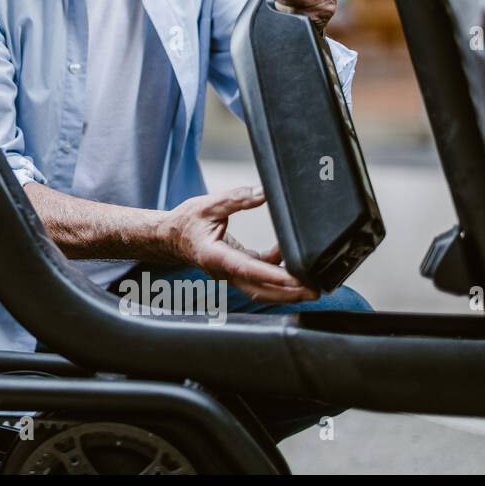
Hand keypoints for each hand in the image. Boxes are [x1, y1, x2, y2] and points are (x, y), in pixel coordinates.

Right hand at [162, 185, 319, 302]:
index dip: (274, 276)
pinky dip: (277, 270)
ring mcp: (231, 274)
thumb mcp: (208, 205)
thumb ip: (237, 199)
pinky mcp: (236, 270)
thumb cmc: (185, 222)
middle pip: (260, 291)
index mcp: (215, 256)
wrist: (169, 236)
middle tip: (315, 290)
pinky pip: (260, 276)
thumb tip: (264, 192)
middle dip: (289, 293)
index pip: (249, 269)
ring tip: (312, 282)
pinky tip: (287, 254)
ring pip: (262, 289)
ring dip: (287, 289)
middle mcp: (224, 271)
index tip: (297, 279)